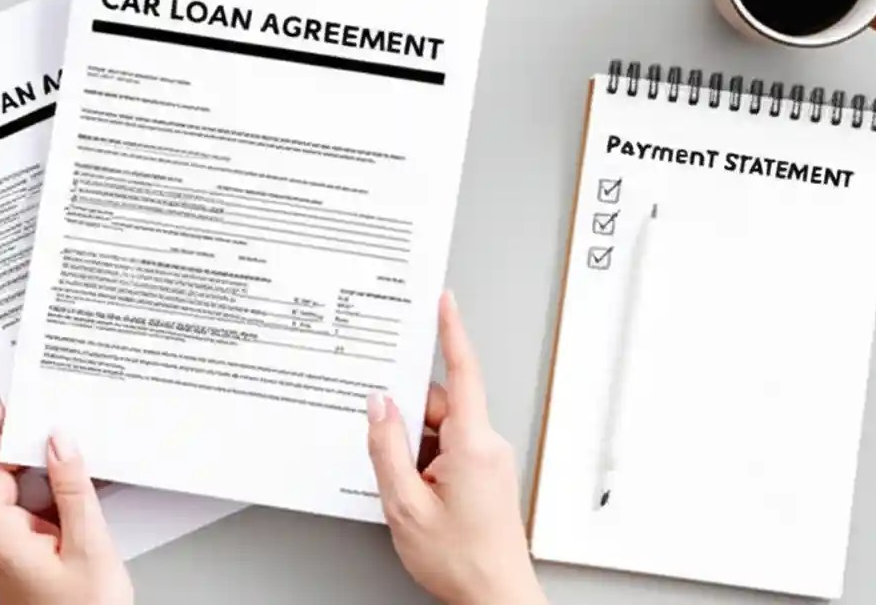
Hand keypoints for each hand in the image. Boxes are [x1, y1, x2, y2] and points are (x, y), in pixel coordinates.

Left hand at [0, 401, 132, 604]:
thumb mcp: (89, 543)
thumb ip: (73, 487)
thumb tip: (59, 442)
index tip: (2, 405)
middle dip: (8, 445)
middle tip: (34, 413)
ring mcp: (0, 556)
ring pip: (2, 496)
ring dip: (25, 468)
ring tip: (54, 443)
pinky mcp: (16, 559)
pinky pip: (17, 513)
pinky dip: (36, 490)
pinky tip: (62, 481)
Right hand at [367, 292, 545, 604]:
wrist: (496, 597)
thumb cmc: (461, 561)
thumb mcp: (405, 505)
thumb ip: (387, 449)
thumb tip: (378, 407)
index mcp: (473, 445)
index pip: (462, 372)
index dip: (451, 331)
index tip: (444, 301)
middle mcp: (488, 446)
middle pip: (441, 406)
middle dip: (408, 421)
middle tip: (386, 453)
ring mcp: (490, 461)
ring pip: (442, 431)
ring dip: (416, 450)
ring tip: (406, 492)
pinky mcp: (487, 475)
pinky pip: (450, 450)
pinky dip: (426, 463)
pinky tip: (415, 493)